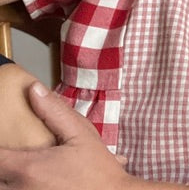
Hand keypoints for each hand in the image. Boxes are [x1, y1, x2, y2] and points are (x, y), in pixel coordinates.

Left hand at [0, 82, 133, 189]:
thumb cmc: (97, 168)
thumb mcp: (81, 133)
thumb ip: (54, 111)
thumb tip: (33, 90)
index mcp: (29, 168)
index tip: (5, 140)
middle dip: (3, 163)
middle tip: (14, 153)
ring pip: (3, 188)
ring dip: (8, 178)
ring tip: (20, 167)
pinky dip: (16, 187)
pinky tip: (31, 181)